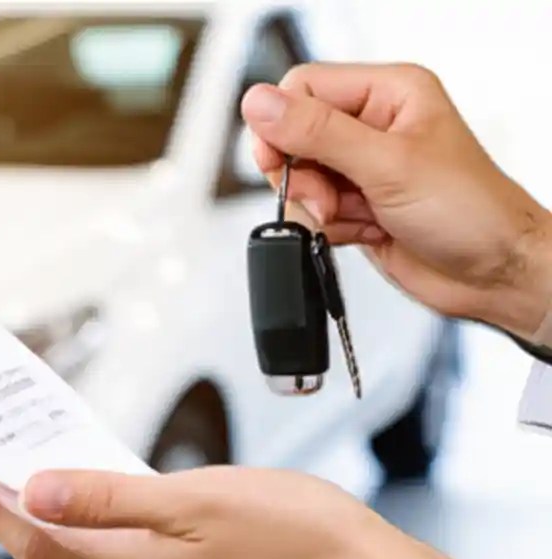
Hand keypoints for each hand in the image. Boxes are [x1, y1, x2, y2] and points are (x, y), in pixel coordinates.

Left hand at [0, 465, 551, 558]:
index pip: (37, 537)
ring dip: (36, 519)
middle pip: (48, 549)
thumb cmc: (300, 538)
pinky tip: (83, 503)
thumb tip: (35, 492)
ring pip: (79, 554)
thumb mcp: (198, 502)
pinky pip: (116, 555)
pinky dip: (86, 526)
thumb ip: (110, 498)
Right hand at [241, 63, 551, 339]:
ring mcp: (362, 167)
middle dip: (301, 174)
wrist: (495, 274)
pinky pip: (310, 211)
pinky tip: (363, 231)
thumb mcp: (388, 164)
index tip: (282, 160)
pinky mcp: (354, 204)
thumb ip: (318, 133)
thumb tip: (260, 104)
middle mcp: (372, 125)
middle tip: (326, 196)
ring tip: (352, 217)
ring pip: (297, 178)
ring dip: (316, 206)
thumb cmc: (472, 212)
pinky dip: (326, 228)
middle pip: (292, 136)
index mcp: (389, 93)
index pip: (302, 87)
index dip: (282, 124)